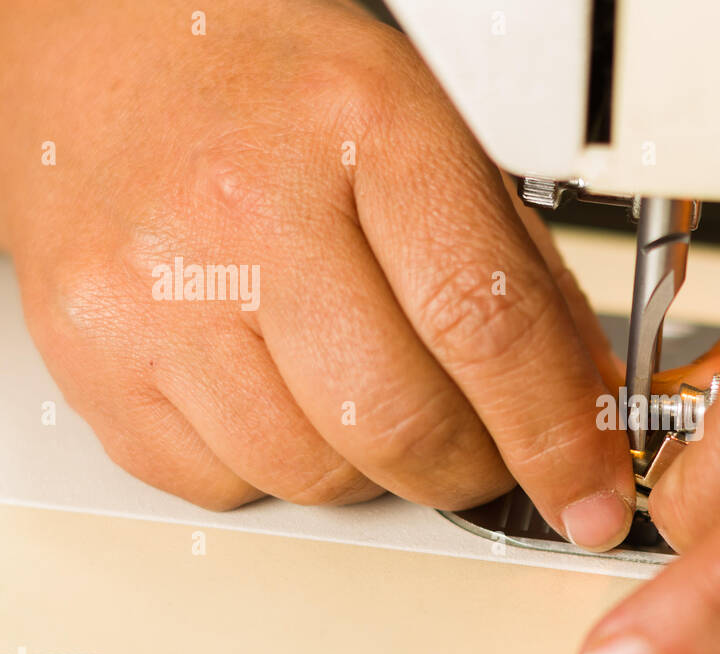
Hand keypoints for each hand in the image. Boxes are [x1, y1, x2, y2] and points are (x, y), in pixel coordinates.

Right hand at [0, 0, 632, 549]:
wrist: (110, 53)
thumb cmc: (277, 86)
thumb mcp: (429, 127)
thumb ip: (514, 267)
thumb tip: (579, 399)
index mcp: (362, 129)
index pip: (487, 322)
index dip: (556, 435)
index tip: (589, 496)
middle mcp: (246, 209)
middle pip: (400, 423)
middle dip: (468, 469)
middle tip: (482, 450)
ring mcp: (155, 290)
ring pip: (316, 475)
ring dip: (372, 468)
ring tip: (365, 392)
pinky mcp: (92, 355)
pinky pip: (223, 484)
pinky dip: (278, 466)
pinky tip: (278, 390)